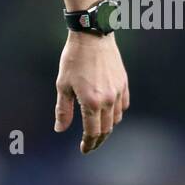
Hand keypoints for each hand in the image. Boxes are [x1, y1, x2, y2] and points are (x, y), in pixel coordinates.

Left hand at [53, 32, 128, 153]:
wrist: (92, 35)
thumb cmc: (74, 59)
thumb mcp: (63, 84)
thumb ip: (63, 110)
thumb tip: (60, 129)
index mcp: (91, 102)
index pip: (93, 132)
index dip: (89, 144)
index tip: (84, 149)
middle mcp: (108, 100)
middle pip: (106, 129)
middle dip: (98, 140)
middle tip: (90, 144)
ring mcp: (118, 91)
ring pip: (116, 118)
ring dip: (107, 127)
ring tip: (98, 129)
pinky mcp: (124, 83)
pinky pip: (123, 105)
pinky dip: (117, 113)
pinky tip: (109, 113)